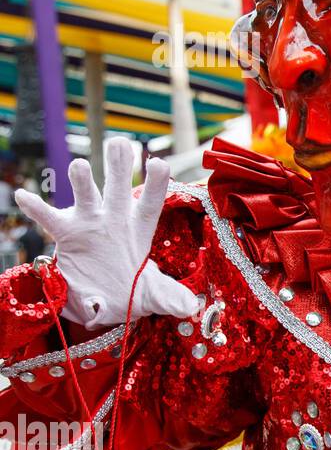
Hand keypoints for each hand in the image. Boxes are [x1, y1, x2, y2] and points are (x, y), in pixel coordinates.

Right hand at [15, 138, 200, 328]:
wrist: (106, 299)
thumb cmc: (134, 289)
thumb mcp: (155, 295)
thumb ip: (171, 297)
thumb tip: (189, 307)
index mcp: (140, 227)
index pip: (152, 203)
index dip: (156, 184)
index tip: (160, 163)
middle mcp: (115, 218)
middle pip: (119, 189)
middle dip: (119, 167)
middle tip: (119, 142)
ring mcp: (90, 223)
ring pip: (87, 196)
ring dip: (83, 181)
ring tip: (80, 165)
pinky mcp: (67, 234)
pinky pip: (50, 218)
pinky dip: (36, 207)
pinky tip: (23, 195)